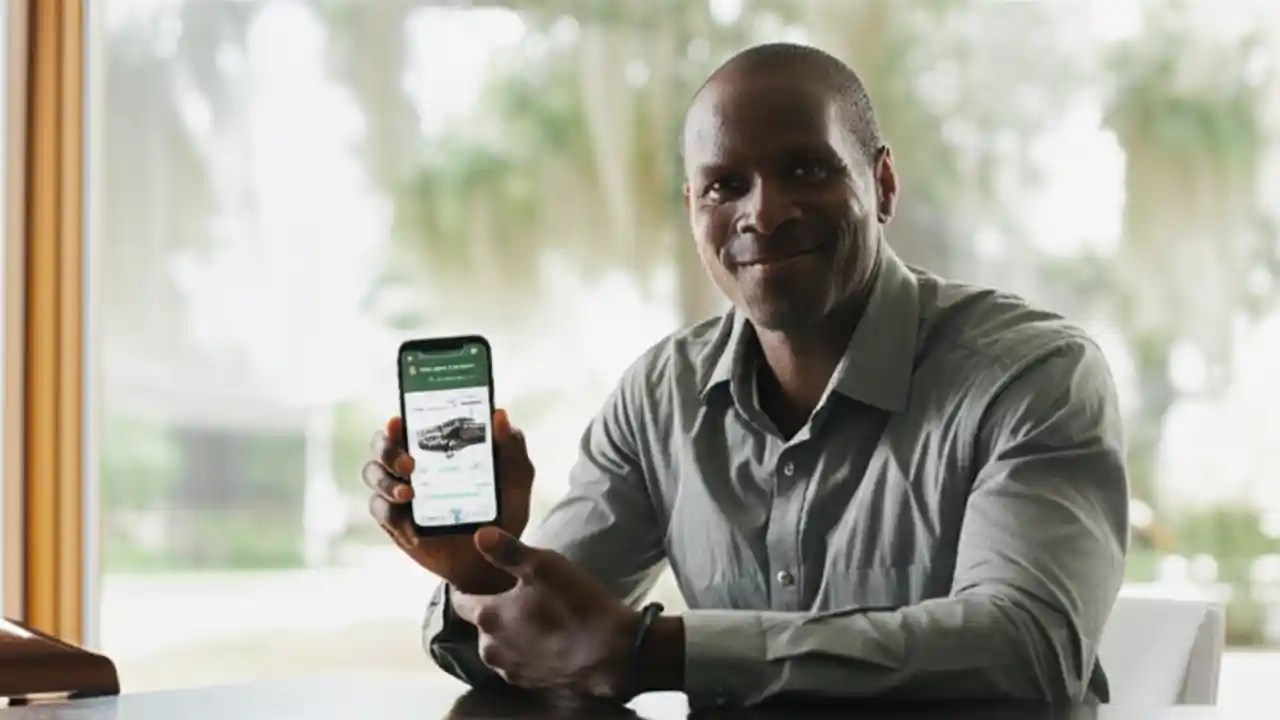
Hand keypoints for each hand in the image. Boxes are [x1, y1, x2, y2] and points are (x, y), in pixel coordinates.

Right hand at [363, 410, 534, 593]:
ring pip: (372, 474)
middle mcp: (412, 463)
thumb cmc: (505, 509)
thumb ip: (512, 446)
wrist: (494, 557)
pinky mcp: (396, 521)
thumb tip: (500, 414)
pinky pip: (381, 511)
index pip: (408, 422)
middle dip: (387, 450)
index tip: (400, 422)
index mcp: (438, 444)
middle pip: (380, 444)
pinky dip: (393, 516)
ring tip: (408, 495)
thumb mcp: (516, 478)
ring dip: (385, 482)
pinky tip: (412, 528)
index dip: (398, 421)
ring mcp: (400, 491)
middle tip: (410, 465)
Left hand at [451, 528, 639, 699]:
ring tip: (529, 621)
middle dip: (492, 613)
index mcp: (488, 618)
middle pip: (482, 628)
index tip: (468, 579)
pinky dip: (527, 652)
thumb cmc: (574, 604)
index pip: (460, 602)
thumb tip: (479, 535)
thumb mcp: (543, 566)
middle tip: (510, 597)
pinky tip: (546, 642)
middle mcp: (492, 649)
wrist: (612, 654)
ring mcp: (512, 671)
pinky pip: (521, 664)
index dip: (463, 589)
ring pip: (501, 648)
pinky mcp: (533, 686)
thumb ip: (508, 551)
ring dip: (509, 635)